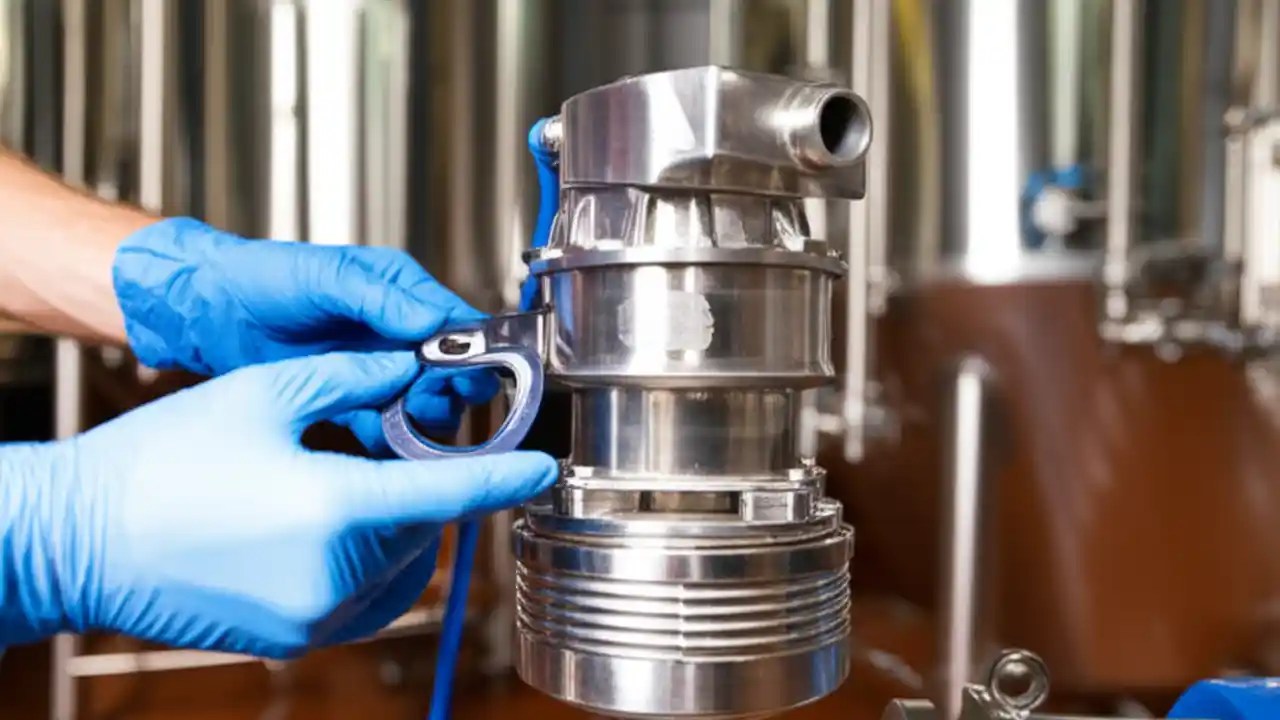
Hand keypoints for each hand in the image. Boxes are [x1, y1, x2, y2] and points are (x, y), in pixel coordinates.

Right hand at [0, 351, 555, 656]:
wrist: (78, 539)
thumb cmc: (156, 464)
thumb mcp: (262, 395)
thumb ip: (350, 378)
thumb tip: (402, 370)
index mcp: (334, 509)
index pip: (450, 493)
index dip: (505, 480)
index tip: (542, 470)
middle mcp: (333, 575)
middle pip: (425, 529)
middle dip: (427, 489)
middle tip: (398, 448)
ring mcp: (313, 616)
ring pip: (400, 568)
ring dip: (398, 525)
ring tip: (350, 481)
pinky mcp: (293, 637)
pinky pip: (363, 597)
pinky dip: (368, 559)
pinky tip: (327, 521)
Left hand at [111, 218, 498, 452]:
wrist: (206, 311)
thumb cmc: (259, 278)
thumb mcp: (322, 277)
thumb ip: (379, 298)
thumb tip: (432, 322)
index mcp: (400, 291)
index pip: (458, 323)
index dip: (472, 352)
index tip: (469, 376)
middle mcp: (396, 331)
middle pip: (451, 371)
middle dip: (447, 389)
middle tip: (426, 399)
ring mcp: (375, 367)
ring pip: (425, 403)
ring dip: (421, 416)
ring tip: (403, 421)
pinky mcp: (350, 399)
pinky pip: (386, 427)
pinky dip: (392, 438)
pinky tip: (384, 442)